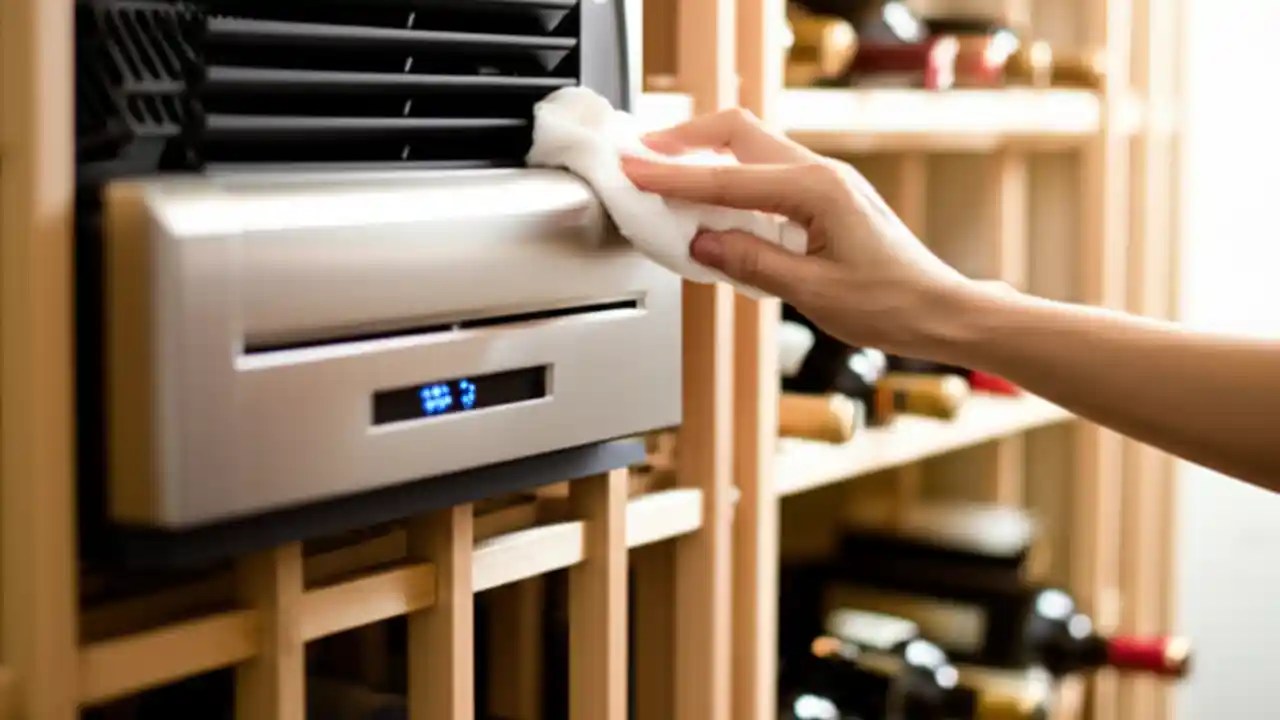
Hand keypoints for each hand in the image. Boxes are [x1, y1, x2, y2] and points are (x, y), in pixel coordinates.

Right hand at [621, 108, 974, 356]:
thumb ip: (752, 261)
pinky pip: (765, 176)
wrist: (938, 311)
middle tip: (642, 156)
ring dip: (706, 158)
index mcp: (816, 191)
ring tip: (665, 177)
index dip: (673, 175)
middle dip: (685, 139)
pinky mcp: (824, 200)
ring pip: (750, 149)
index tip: (634, 169)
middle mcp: (820, 175)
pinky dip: (729, 181)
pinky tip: (710, 203)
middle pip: (737, 133)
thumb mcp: (813, 291)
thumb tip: (702, 240)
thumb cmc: (891, 305)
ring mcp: (824, 183)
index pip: (727, 177)